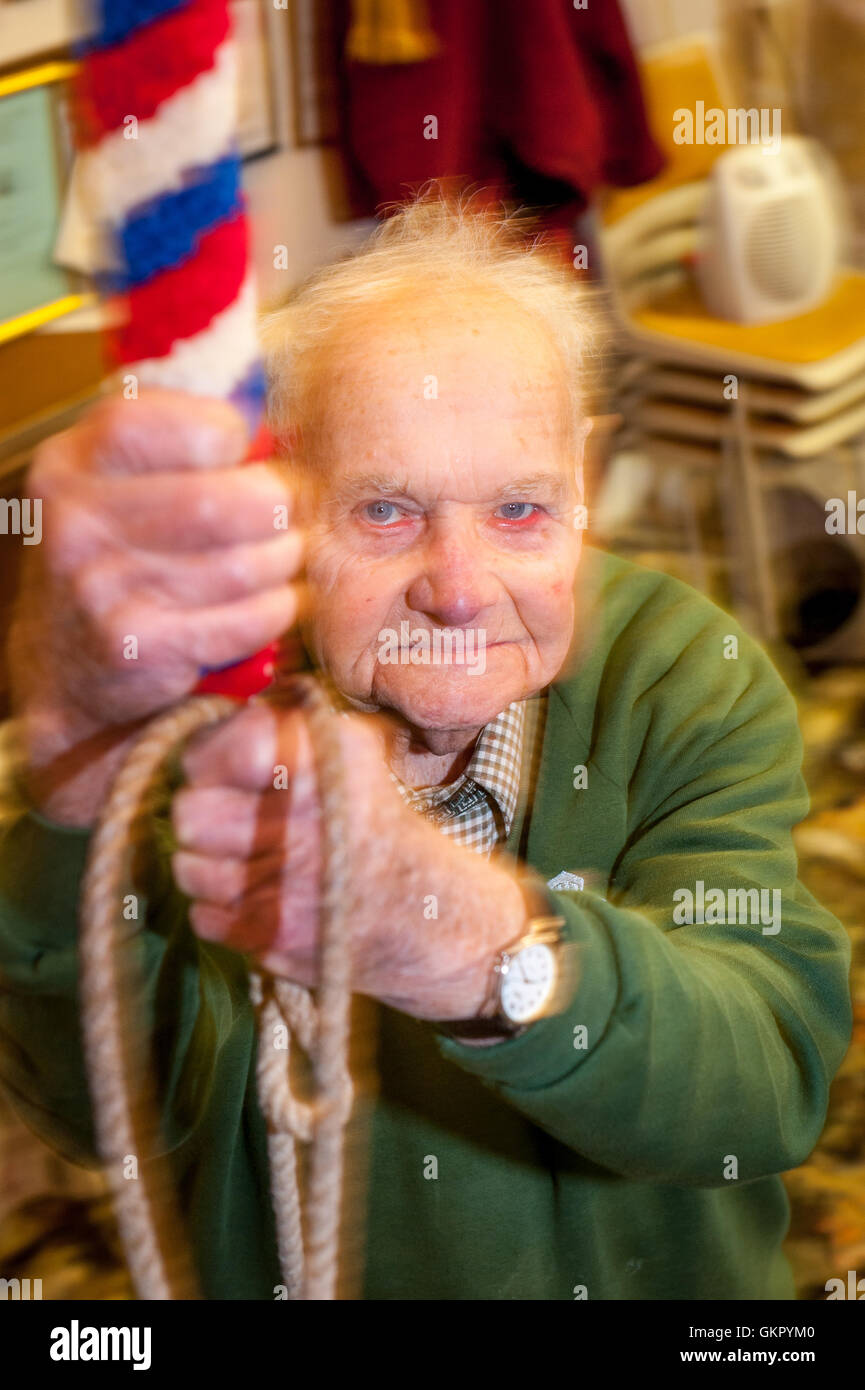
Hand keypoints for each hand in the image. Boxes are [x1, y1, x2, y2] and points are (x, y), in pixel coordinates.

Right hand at [8, 390, 298, 824]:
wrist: (65, 664)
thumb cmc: (118, 556)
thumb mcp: (117, 482)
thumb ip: (177, 442)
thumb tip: (273, 425)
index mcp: (73, 461)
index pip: (193, 427)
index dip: (237, 441)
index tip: (245, 459)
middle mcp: (77, 520)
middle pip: (232, 500)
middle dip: (281, 508)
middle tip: (289, 516)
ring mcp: (101, 588)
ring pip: (249, 564)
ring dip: (285, 563)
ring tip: (283, 560)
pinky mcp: (137, 647)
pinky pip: (247, 619)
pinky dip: (277, 610)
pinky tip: (274, 604)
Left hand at [171, 700, 528, 1019]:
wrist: (427, 908)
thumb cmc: (374, 816)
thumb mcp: (352, 744)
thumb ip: (286, 718)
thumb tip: (218, 711)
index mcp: (315, 759)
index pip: (207, 753)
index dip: (204, 760)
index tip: (218, 768)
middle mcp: (298, 819)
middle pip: (189, 815)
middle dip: (202, 815)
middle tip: (230, 818)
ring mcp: (284, 883)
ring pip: (189, 868)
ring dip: (210, 865)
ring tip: (250, 858)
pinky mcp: (274, 937)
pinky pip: (204, 917)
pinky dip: (224, 910)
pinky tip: (261, 895)